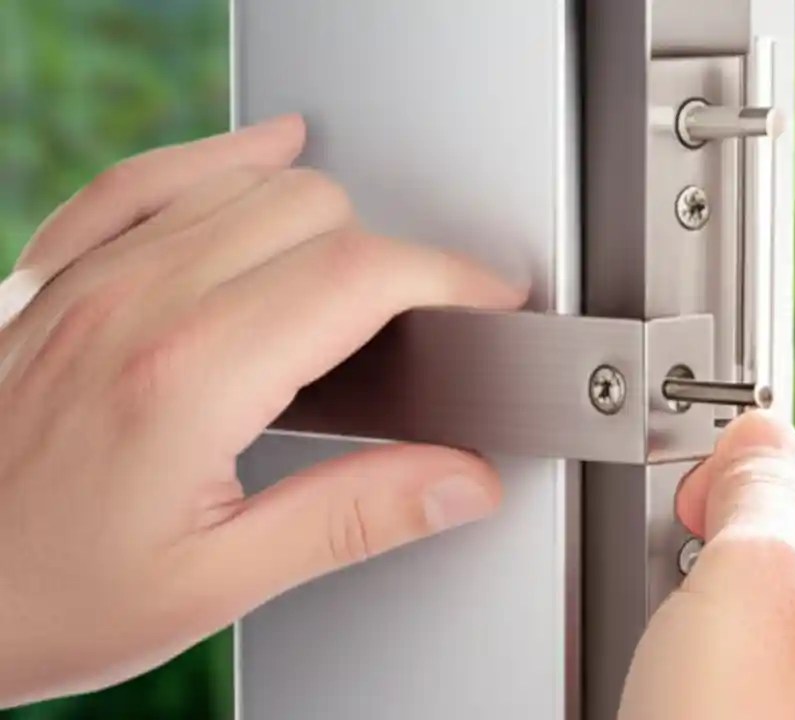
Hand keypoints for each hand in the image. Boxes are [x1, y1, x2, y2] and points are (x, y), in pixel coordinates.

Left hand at [0, 117, 524, 706]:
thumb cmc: (41, 598)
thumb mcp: (214, 583)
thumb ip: (352, 520)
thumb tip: (458, 482)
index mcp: (188, 378)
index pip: (359, 273)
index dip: (448, 276)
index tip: (486, 298)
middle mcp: (136, 305)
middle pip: (314, 212)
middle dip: (393, 258)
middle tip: (424, 319)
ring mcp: (88, 278)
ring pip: (245, 182)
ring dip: (321, 215)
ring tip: (357, 276)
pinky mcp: (56, 275)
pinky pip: (149, 175)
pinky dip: (220, 160)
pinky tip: (257, 160)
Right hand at [620, 412, 794, 719]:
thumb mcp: (747, 571)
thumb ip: (757, 479)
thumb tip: (759, 434)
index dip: (785, 455)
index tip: (719, 480)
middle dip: (754, 531)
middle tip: (698, 553)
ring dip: (741, 595)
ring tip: (696, 628)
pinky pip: (792, 665)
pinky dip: (742, 651)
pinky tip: (701, 676)